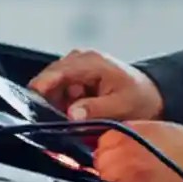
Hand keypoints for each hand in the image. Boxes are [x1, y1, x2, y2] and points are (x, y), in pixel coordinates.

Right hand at [28, 49, 164, 121]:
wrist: (152, 94)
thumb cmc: (140, 98)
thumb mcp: (121, 107)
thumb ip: (96, 110)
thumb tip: (72, 114)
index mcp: (92, 62)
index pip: (59, 71)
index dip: (42, 86)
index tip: (30, 100)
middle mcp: (82, 60)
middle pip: (51, 78)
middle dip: (48, 100)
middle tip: (51, 121)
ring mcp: (78, 67)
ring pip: (54, 86)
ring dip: (57, 104)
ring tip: (71, 119)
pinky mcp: (76, 77)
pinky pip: (60, 91)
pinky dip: (63, 104)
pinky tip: (74, 115)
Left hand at [95, 121, 182, 181]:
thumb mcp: (159, 128)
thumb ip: (133, 132)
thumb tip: (117, 140)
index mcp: (127, 132)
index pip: (103, 141)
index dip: (113, 148)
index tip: (122, 154)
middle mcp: (121, 152)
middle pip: (100, 160)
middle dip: (111, 164)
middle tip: (130, 169)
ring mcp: (124, 176)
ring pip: (105, 178)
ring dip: (116, 179)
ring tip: (137, 180)